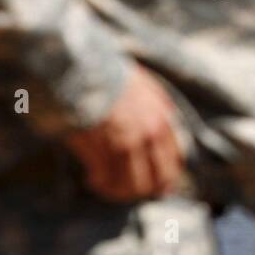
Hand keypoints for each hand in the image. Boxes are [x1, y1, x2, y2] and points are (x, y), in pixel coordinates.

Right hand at [64, 63, 184, 201]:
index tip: (156, 186)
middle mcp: (151, 130)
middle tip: (127, 193)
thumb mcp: (140, 83)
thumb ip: (154, 105)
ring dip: (118, 191)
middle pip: (159, 177)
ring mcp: (129, 140)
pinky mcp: (104, 146)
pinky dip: (100, 183)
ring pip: (132, 183)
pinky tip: (91, 179)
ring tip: (104, 186)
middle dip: (145, 190)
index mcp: (162, 114)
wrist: (77, 62)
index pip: (176, 157)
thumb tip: (161, 125)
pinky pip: (107, 177)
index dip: (166, 176)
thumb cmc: (100, 70)